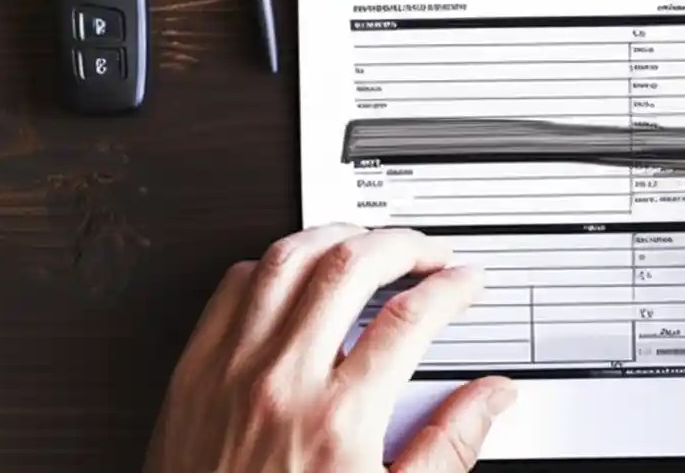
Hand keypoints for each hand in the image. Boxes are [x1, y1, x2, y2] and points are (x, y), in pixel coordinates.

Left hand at [144, 225, 516, 472]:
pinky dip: (273, 262)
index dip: (450, 287)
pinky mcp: (194, 371)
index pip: (410, 318)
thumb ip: (447, 448)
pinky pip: (235, 286)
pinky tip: (298, 271)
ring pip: (288, 259)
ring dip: (337, 237)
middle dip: (402, 245)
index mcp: (340, 420)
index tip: (464, 283)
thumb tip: (491, 398)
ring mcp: (232, 370)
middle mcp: (283, 382)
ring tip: (367, 244)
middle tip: (426, 253)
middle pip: (351, 267)